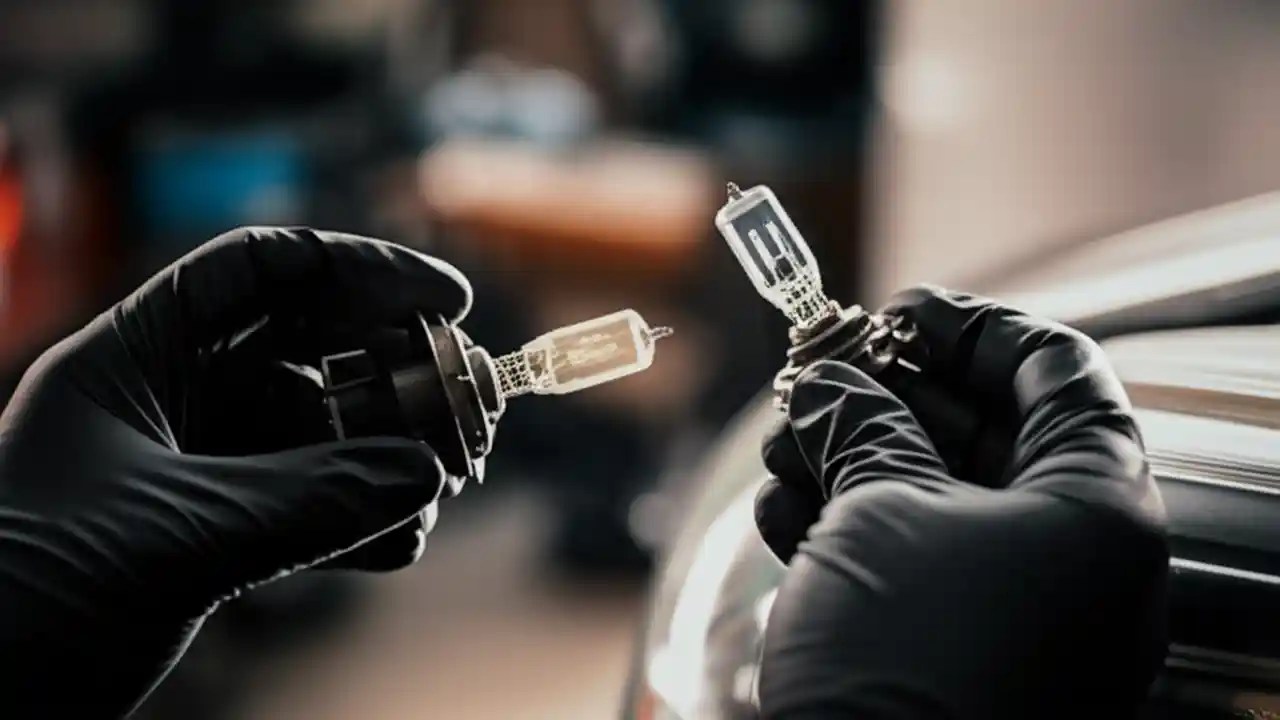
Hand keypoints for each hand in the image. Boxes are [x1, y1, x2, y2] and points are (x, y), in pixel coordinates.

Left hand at [0, 227, 470, 716]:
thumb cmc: (20, 597)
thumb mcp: (173, 538)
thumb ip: (308, 502)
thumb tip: (424, 476)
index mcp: (129, 360)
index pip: (256, 272)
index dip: (356, 268)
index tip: (445, 298)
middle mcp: (163, 404)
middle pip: (301, 353)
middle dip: (388, 375)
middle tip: (466, 402)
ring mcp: (187, 472)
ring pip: (311, 439)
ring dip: (381, 460)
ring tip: (442, 488)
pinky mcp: (203, 537)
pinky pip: (298, 509)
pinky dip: (354, 522)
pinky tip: (400, 543)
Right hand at [754, 286, 1168, 718]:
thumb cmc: (906, 665)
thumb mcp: (877, 512)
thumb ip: (857, 423)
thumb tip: (825, 380)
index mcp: (1096, 510)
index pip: (1058, 371)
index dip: (974, 326)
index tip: (895, 313)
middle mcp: (1070, 556)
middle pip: (985, 429)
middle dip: (885, 394)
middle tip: (814, 372)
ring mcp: (1014, 608)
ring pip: (933, 493)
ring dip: (847, 455)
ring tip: (782, 442)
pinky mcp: (954, 646)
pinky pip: (909, 558)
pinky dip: (845, 523)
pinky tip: (786, 510)